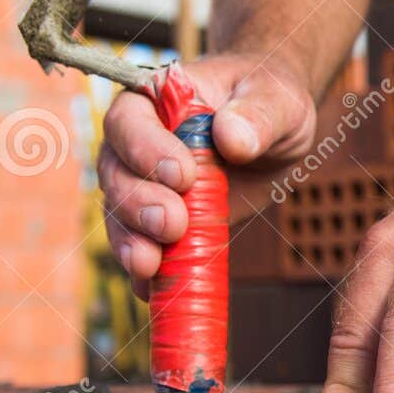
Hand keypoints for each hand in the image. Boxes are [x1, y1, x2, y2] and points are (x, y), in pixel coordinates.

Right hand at [99, 53, 316, 296]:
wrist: (273, 129)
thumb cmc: (269, 100)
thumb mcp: (277, 99)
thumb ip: (257, 114)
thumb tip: (233, 138)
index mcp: (156, 100)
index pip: (130, 120)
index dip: (146, 149)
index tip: (183, 175)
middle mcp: (137, 143)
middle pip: (116, 175)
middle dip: (139, 204)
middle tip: (172, 225)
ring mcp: (144, 186)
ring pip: (121, 217)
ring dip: (132, 243)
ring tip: (150, 265)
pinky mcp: (160, 224)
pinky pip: (143, 249)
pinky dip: (146, 275)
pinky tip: (153, 293)